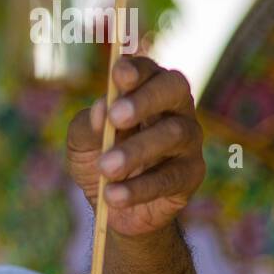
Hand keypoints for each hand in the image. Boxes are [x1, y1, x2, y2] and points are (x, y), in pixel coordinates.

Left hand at [65, 56, 205, 237]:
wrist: (113, 206)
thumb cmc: (98, 158)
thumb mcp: (81, 142)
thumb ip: (87, 125)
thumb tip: (100, 108)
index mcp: (146, 90)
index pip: (147, 69)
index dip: (136, 68)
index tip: (118, 73)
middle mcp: (174, 108)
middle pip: (173, 88)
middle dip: (145, 99)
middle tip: (116, 117)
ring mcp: (188, 139)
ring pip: (173, 134)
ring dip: (137, 150)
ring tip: (107, 167)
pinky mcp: (192, 173)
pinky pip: (171, 177)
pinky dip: (140, 187)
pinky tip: (114, 195)